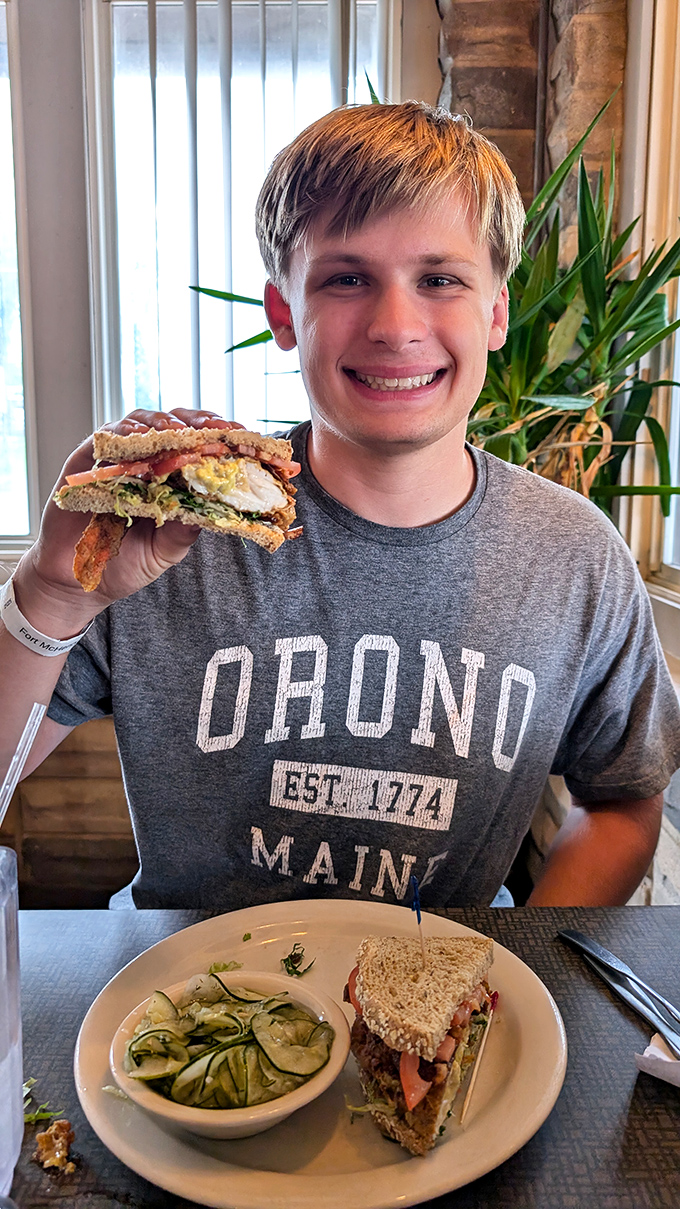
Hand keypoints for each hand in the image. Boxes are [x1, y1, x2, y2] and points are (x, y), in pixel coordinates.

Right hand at [16, 409, 245, 635]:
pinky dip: (121, 434)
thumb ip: (184, 531)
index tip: (239, 435)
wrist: (79, 581)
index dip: (218, 438)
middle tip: (212, 428)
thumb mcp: (164, 551)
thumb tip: (211, 510)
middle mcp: (147, 463)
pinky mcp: (85, 461)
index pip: (199, 448)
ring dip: (160, 423)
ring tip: (176, 432)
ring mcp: (117, 459)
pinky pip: (104, 438)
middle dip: (195, 422)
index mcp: (172, 480)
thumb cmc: (124, 564)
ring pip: (140, 423)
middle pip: (173, 426)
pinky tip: (136, 439)